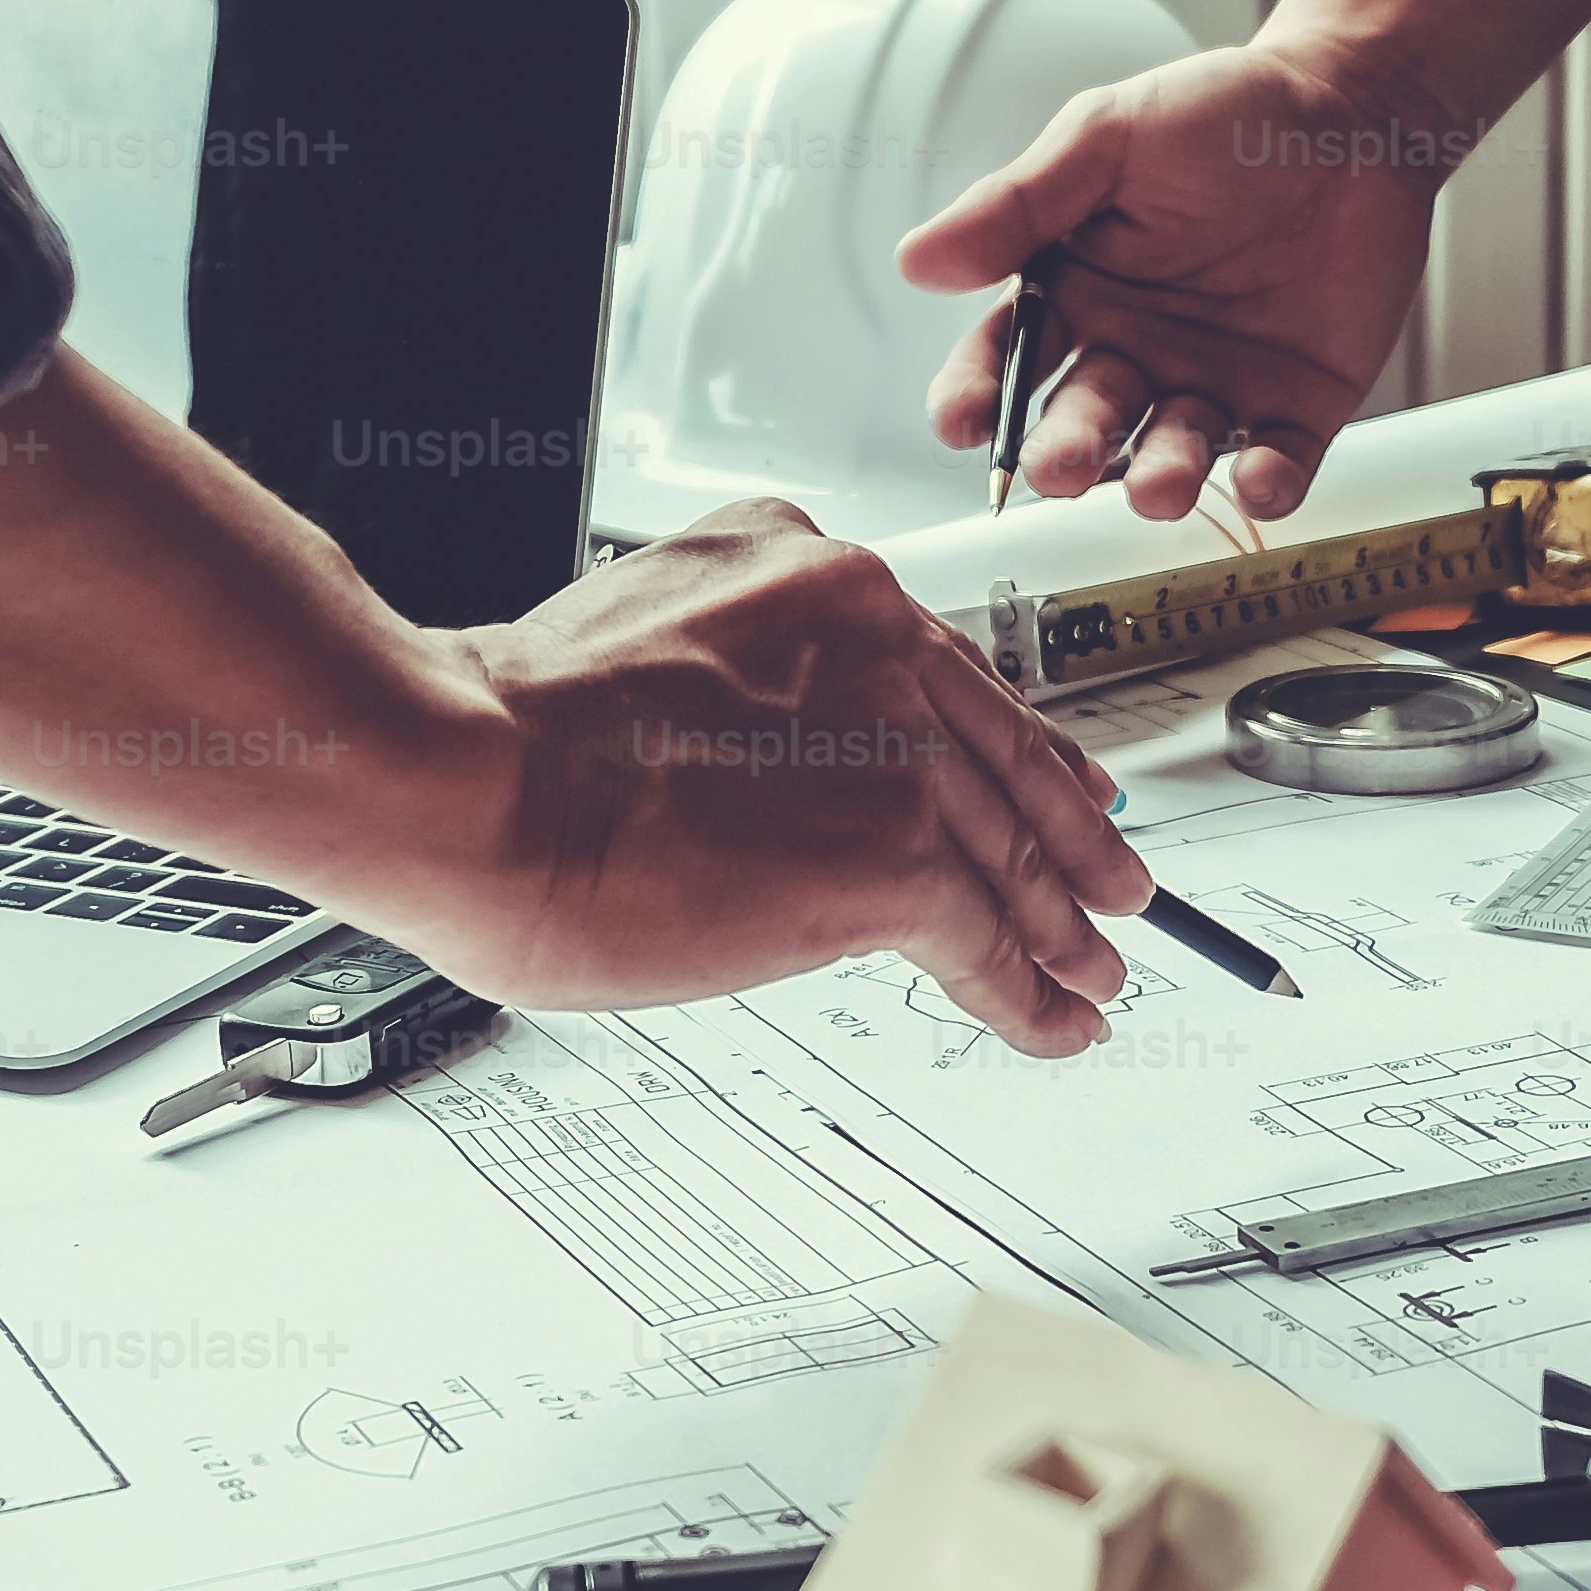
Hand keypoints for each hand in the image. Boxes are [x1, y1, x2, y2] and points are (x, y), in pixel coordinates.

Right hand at [427, 503, 1154, 1055]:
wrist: (475, 780)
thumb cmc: (507, 728)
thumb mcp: (647, 627)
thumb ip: (735, 667)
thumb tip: (747, 746)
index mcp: (810, 573)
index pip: (944, 665)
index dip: (1010, 736)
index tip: (1051, 771)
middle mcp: (873, 639)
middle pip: (1000, 753)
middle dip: (1067, 832)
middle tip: (1115, 879)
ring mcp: (895, 749)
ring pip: (1008, 849)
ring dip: (1061, 924)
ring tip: (1096, 969)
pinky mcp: (894, 858)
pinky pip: (985, 938)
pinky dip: (1027, 990)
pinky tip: (1051, 1017)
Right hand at [900, 32, 1460, 521]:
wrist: (1356, 108)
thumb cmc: (1226, 113)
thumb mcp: (1107, 138)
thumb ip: (1019, 203)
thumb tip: (918, 259)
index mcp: (1076, 290)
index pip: (1007, 360)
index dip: (977, 397)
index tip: (962, 424)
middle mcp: (1135, 349)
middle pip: (1083, 421)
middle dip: (1064, 452)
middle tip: (1058, 466)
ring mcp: (1215, 382)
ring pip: (1171, 454)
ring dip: (1159, 478)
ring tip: (1160, 484)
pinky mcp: (1297, 404)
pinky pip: (1277, 460)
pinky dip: (1268, 483)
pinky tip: (1261, 481)